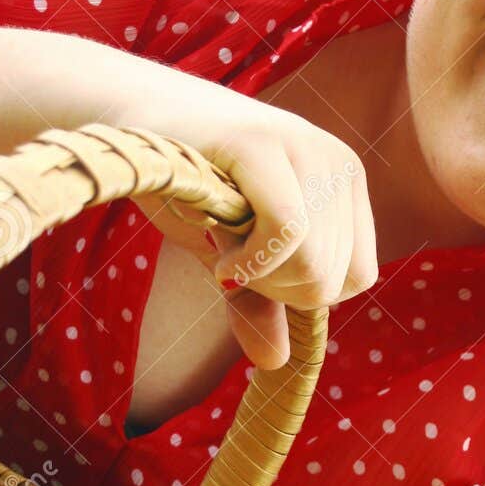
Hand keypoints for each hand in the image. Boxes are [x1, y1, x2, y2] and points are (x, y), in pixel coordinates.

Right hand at [114, 76, 378, 370]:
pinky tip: (219, 257)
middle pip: (331, 280)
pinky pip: (285, 233)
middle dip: (273, 287)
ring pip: (312, 264)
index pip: (356, 277)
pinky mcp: (261, 143)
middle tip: (230, 252)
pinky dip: (247, 263)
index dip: (303, 293)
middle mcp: (339, 162)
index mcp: (346, 185)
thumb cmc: (188, 185)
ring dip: (255, 274)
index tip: (254, 268)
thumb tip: (276, 362)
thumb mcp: (233, 253)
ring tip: (221, 236)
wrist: (128, 123)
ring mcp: (305, 148)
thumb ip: (261, 302)